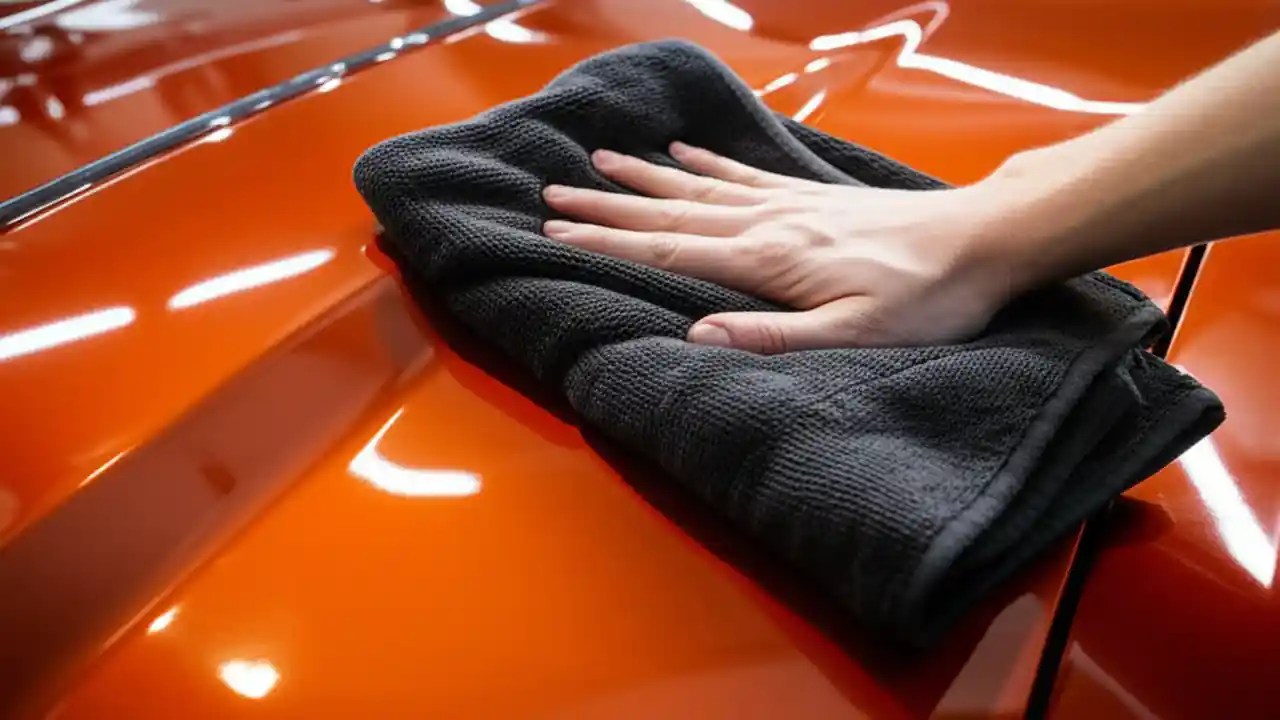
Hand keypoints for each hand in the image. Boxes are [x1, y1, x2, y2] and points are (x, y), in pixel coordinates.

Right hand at [541, 142, 1018, 352]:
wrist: (981, 240)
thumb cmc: (925, 298)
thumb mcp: (853, 335)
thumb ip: (772, 337)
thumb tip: (696, 337)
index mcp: (767, 261)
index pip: (669, 253)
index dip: (608, 245)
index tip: (556, 234)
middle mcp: (767, 223)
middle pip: (670, 214)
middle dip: (607, 207)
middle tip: (554, 195)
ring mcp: (789, 204)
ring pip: (699, 187)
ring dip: (646, 178)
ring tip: (602, 163)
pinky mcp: (812, 196)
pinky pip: (745, 174)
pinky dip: (708, 163)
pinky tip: (685, 151)